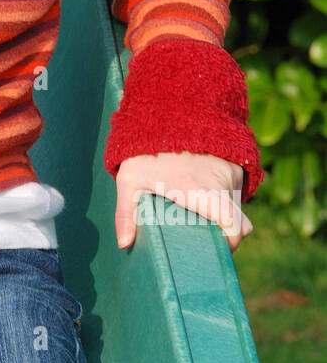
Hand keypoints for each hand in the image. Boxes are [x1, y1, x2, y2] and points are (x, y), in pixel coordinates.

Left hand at [115, 152, 252, 252]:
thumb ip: (126, 213)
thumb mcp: (129, 180)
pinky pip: (238, 191)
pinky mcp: (235, 164)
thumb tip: (124, 244)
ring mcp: (231, 171)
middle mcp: (220, 181)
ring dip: (225, 216)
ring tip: (198, 214)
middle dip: (227, 235)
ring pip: (239, 207)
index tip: (216, 250)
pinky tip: (204, 197)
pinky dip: (226, 200)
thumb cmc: (144, 151)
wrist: (167, 112)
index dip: (230, 242)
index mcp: (198, 189)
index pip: (232, 224)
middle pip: (240, 222)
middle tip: (203, 239)